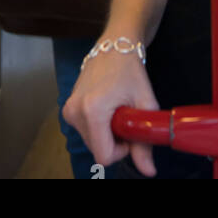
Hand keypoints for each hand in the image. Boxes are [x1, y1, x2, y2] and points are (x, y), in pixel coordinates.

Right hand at [62, 45, 160, 176]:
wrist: (115, 45)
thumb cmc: (131, 70)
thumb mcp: (144, 104)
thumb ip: (145, 142)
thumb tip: (149, 172)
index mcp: (92, 111)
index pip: (104, 156)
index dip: (122, 151)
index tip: (131, 132)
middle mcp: (75, 112)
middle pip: (97, 149)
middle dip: (115, 142)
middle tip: (128, 118)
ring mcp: (69, 110)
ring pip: (91, 142)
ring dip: (107, 135)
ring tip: (118, 110)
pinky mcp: (68, 108)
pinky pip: (85, 131)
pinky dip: (99, 127)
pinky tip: (108, 108)